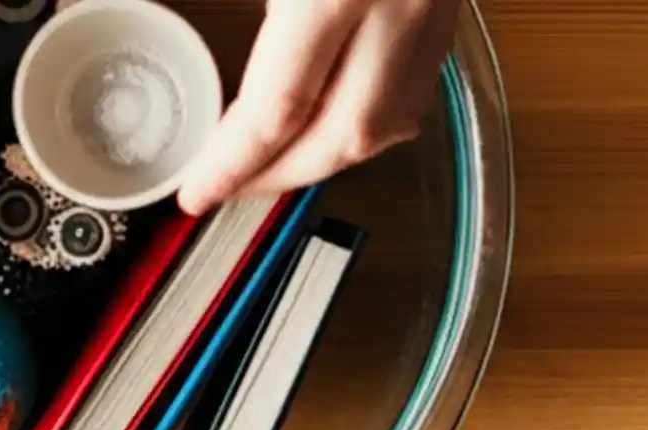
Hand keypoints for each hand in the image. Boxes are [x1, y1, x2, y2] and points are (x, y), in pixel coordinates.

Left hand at [177, 0, 458, 214]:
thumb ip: (260, 17)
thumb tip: (219, 96)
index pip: (280, 109)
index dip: (233, 164)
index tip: (198, 193)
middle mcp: (396, 9)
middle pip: (340, 137)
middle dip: (279, 176)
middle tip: (228, 187)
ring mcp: (432, 13)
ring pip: (385, 126)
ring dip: (322, 157)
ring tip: (268, 163)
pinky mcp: (450, 13)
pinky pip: (411, 92)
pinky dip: (363, 122)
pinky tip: (324, 123)